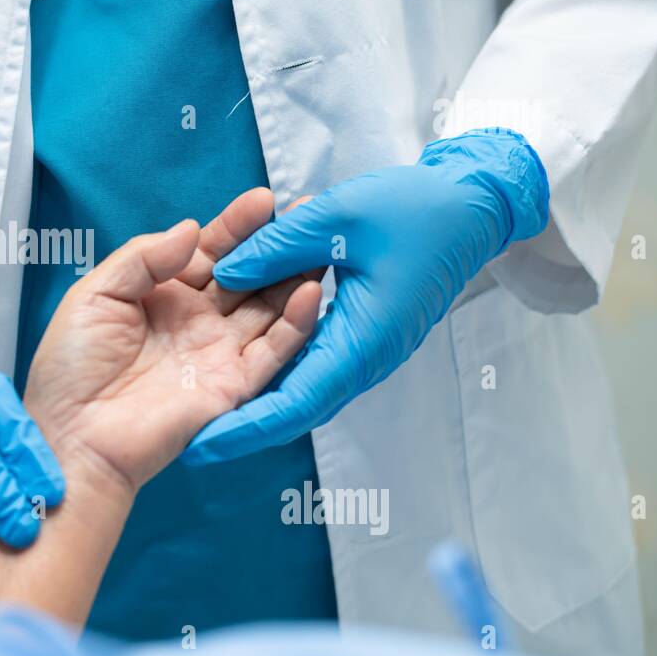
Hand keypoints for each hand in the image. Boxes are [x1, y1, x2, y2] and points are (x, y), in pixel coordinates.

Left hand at [24, 188, 321, 491]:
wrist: (71, 436)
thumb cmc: (70, 369)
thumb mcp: (94, 295)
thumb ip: (143, 257)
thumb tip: (192, 229)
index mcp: (163, 294)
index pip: (211, 252)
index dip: (237, 227)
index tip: (263, 200)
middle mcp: (197, 321)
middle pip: (247, 275)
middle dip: (277, 245)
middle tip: (307, 211)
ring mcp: (218, 352)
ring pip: (268, 307)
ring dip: (296, 276)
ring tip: (320, 242)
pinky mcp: (233, 386)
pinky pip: (273, 351)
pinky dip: (296, 323)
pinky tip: (311, 291)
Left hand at [183, 127, 549, 463]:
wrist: (468, 209)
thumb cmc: (411, 210)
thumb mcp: (336, 215)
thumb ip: (278, 246)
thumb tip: (226, 273)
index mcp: (360, 342)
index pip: (294, 403)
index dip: (244, 428)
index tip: (201, 446)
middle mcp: (361, 359)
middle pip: (291, 406)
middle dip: (240, 425)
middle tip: (188, 445)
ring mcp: (361, 350)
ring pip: (298, 385)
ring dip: (254, 398)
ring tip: (202, 412)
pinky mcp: (358, 336)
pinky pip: (308, 359)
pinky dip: (271, 363)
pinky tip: (235, 357)